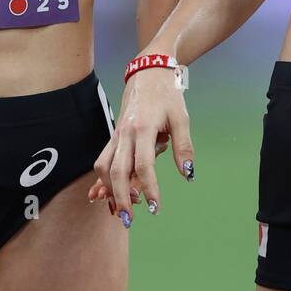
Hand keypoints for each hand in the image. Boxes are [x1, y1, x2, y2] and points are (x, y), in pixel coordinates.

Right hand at [88, 66, 193, 223]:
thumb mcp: (181, 118)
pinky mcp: (114, 135)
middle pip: (116, 171)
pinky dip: (103, 178)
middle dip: (120, 197)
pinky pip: (103, 159)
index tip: (155, 208)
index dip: (149, 188)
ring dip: (109, 190)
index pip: (143, 165)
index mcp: (143, 128)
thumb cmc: (167, 93)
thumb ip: (184, 147)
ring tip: (120, 209)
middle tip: (129, 220)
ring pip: (103, 166)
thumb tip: (187, 175)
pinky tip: (106, 193)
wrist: (149, 71)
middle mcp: (125, 132)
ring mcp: (117, 134)